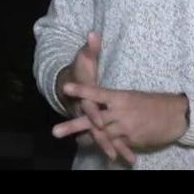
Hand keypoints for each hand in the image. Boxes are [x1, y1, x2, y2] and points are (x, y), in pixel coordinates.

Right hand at [54, 32, 134, 163]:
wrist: (65, 86)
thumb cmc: (79, 71)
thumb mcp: (84, 57)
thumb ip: (90, 48)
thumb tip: (93, 34)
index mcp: (84, 96)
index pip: (88, 105)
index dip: (92, 113)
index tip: (98, 121)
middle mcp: (86, 111)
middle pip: (93, 126)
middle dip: (99, 139)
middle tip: (109, 151)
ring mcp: (91, 120)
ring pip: (100, 136)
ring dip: (110, 147)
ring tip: (121, 159)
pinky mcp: (98, 126)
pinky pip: (107, 138)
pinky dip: (117, 148)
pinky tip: (128, 159)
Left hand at [54, 84, 188, 151]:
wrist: (177, 114)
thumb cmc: (155, 102)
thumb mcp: (133, 95)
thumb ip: (113, 97)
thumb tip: (98, 98)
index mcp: (121, 97)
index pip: (97, 92)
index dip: (81, 90)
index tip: (65, 88)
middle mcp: (121, 112)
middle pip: (93, 118)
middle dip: (74, 125)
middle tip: (54, 131)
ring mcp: (127, 127)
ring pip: (102, 135)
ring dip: (87, 140)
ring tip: (74, 144)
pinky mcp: (133, 139)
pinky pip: (117, 146)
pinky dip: (108, 150)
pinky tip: (101, 156)